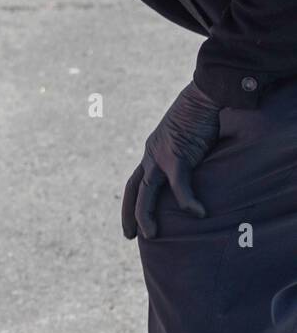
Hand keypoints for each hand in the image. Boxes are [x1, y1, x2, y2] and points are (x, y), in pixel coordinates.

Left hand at [121, 82, 220, 239]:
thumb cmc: (202, 117)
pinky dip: (187, 200)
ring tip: (152, 235)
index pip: (136, 181)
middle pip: (134, 189)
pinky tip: (199, 213)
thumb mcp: (190, 143)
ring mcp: (161, 156)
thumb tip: (201, 176)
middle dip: (130, 213)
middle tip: (129, 236)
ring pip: (147, 191)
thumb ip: (190, 160)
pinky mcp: (176, 155)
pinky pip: (179, 184)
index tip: (132, 221)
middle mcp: (151, 155)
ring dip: (147, 215)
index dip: (132, 201)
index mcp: (153, 152)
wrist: (203, 96)